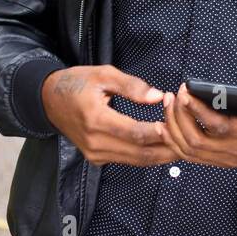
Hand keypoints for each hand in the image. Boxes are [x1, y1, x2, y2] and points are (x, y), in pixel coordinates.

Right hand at [40, 66, 178, 166]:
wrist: (49, 100)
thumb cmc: (76, 83)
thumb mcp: (104, 74)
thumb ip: (132, 86)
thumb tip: (157, 96)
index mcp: (96, 119)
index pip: (134, 133)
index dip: (158, 131)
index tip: (175, 123)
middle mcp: (94, 142)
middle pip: (138, 153)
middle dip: (166, 149)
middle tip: (187, 142)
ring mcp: (94, 153)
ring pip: (135, 160)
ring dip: (159, 156)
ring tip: (180, 147)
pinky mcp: (96, 158)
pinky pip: (126, 160)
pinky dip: (145, 155)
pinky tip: (161, 148)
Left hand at [160, 83, 236, 167]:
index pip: (220, 126)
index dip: (199, 110)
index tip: (185, 92)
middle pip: (198, 140)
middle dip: (179, 117)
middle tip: (172, 95)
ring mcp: (228, 159)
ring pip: (191, 150)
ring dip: (173, 128)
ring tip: (167, 105)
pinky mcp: (221, 160)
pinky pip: (192, 156)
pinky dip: (174, 142)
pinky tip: (165, 126)